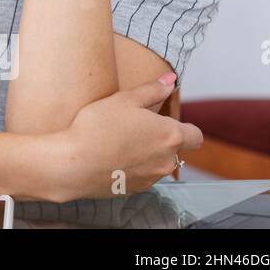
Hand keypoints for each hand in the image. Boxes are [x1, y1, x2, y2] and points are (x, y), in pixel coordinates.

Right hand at [50, 74, 203, 201]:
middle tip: (133, 128)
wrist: (74, 164)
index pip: (196, 135)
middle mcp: (167, 160)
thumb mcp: (123, 100)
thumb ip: (152, 90)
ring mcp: (152, 177)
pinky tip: (110, 158)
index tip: (163, 121)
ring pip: (158, 163)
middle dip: (160, 139)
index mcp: (170, 135)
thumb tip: (171, 80)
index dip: (184, 127)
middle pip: (175, 149)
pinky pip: (141, 176)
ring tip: (117, 143)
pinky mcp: (136, 189)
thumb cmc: (98, 128)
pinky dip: (132, 167)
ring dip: (146, 154)